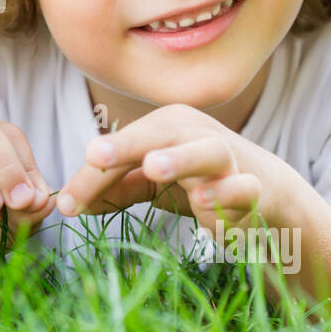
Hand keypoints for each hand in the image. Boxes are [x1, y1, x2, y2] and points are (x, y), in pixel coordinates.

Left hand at [55, 104, 292, 239]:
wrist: (265, 192)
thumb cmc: (198, 180)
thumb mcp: (152, 182)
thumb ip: (116, 187)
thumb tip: (69, 204)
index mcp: (165, 127)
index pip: (121, 149)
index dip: (91, 175)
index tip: (65, 203)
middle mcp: (195, 133)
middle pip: (159, 133)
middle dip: (126, 145)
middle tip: (95, 156)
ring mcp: (228, 159)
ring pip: (208, 151)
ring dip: (180, 158)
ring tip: (153, 168)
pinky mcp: (253, 188)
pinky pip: (244, 187)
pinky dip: (228, 192)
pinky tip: (205, 202)